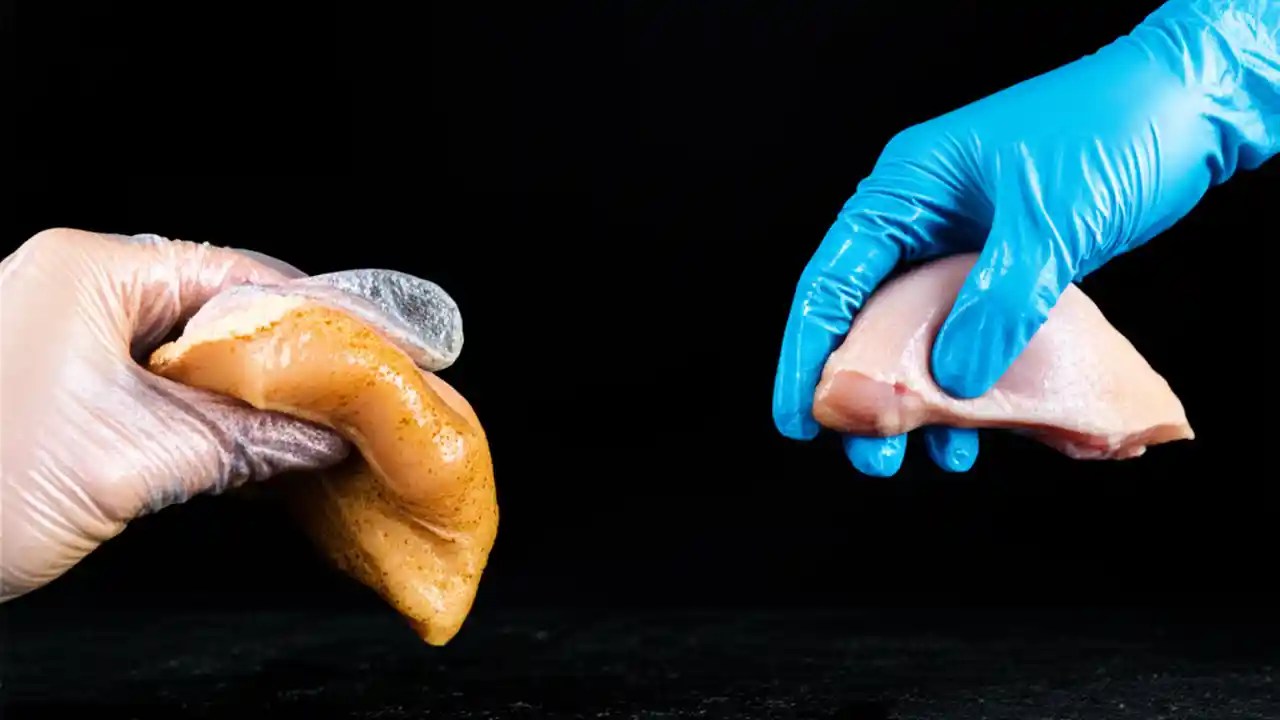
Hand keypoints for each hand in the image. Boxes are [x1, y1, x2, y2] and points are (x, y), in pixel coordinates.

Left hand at [0, 229, 349, 599]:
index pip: (238, 274)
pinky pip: (164, 384)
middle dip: (292, 355)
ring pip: (195, 352)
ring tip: (325, 419)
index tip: (379, 348)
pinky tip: (261, 441)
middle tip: (363, 391)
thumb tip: (330, 436)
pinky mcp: (68, 383)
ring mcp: (70, 334)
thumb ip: (245, 441)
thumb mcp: (134, 461)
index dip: (319, 313)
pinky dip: (214, 413)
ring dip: (256, 391)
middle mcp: (80, 287)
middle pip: (220, 309)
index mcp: (90, 272)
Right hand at [773, 0, 1278, 475]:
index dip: (807, 350)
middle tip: (862, 451)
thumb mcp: (1048, 223)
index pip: (834, 277)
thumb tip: (953, 381)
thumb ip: (997, 304)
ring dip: (913, 398)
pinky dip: (964, 384)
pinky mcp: (1002, 268)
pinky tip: (968, 429)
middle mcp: (922, 217)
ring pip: (917, 334)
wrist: (1186, 110)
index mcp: (907, 187)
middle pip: (867, 315)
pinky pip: (964, 336)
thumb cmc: (1109, 131)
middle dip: (859, 389)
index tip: (797, 415)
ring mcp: (961, 244)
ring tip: (908, 456)